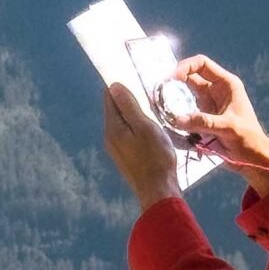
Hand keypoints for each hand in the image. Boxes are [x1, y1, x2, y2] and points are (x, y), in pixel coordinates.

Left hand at [104, 83, 180, 210]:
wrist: (158, 191)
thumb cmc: (155, 157)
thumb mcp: (145, 127)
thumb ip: (129, 106)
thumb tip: (113, 85)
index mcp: (112, 127)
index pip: (110, 97)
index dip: (121, 85)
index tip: (136, 79)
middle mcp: (110, 137)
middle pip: (115, 109)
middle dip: (128, 99)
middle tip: (148, 92)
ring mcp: (117, 148)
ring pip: (123, 122)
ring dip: (135, 113)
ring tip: (153, 108)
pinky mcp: (126, 156)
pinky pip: (129, 134)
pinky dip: (137, 126)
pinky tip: (152, 128)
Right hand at [168, 55, 268, 194]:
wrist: (253, 158)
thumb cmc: (248, 139)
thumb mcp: (228, 128)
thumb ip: (204, 122)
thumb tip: (179, 119)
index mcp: (226, 84)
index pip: (202, 64)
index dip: (185, 66)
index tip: (171, 78)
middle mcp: (215, 90)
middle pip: (190, 76)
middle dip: (175, 81)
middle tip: (159, 90)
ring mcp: (208, 103)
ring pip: (185, 93)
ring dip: (173, 96)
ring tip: (160, 102)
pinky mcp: (202, 117)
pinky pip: (185, 109)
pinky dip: (176, 111)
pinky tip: (168, 116)